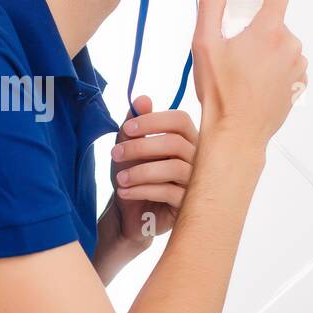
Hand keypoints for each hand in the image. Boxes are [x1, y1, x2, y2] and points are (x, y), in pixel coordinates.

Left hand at [100, 94, 197, 247]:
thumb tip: (142, 99)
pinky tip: (124, 192)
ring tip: (119, 178)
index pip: (180, 119)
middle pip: (175, 143)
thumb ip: (134, 125)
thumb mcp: (129, 148)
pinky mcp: (188, 204)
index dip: (153, 121)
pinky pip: (168, 193)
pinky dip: (142, 190)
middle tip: (115, 154)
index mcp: (185, 138)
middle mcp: (196, 157)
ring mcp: (195, 181)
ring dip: (140, 172)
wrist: (130, 213)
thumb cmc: (134, 174)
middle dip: (140, 147)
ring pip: (173, 168)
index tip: (127, 129)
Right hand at [190, 0, 306, 147]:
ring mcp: (297, 65)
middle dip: (255, 25)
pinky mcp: (299, 83)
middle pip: (275, 20)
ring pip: (281, 43)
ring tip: (242, 69)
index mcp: (269, 31)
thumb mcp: (204, 44)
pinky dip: (273, 66)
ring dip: (264, 48)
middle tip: (233, 44)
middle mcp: (290, 45)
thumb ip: (211, 6)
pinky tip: (254, 82)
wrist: (236, 133)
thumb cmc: (220, 93)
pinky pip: (287, 64)